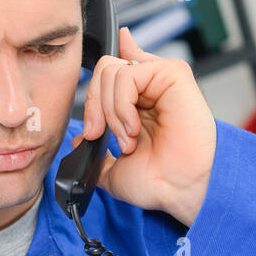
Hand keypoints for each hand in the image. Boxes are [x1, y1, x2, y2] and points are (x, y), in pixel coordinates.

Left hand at [70, 26, 216, 225]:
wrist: (177, 190)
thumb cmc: (157, 182)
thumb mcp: (114, 169)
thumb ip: (97, 152)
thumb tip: (78, 139)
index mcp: (141, 101)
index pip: (118, 64)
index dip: (102, 69)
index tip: (95, 87)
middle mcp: (152, 86)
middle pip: (104, 70)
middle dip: (93, 106)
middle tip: (97, 135)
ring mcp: (162, 78)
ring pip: (112, 73)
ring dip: (111, 114)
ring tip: (128, 140)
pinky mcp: (173, 73)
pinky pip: (126, 76)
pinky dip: (121, 106)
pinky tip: (134, 129)